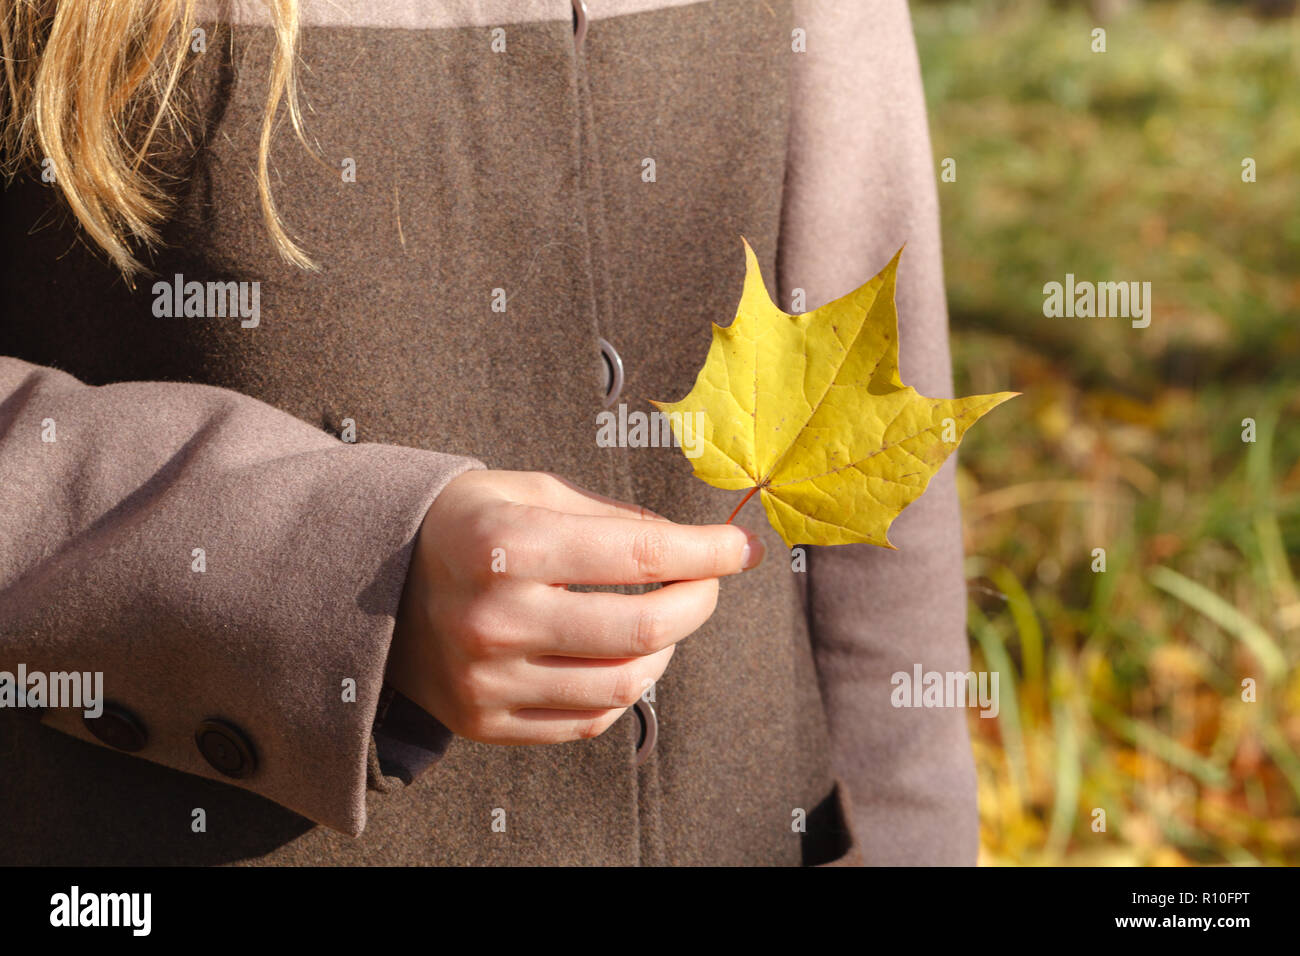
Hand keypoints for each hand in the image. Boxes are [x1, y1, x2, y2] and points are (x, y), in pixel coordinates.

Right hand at [386, 470, 763, 744]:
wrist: (372, 586)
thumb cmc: (465, 527)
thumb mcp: (528, 491)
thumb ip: (609, 516)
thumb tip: (687, 543)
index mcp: (508, 544)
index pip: (640, 555)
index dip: (707, 552)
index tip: (741, 546)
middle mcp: (496, 616)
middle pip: (641, 629)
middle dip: (700, 603)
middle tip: (711, 583)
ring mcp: (489, 678)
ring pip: (622, 686)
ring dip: (666, 652)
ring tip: (664, 621)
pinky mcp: (486, 721)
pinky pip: (585, 722)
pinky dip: (623, 692)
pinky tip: (623, 658)